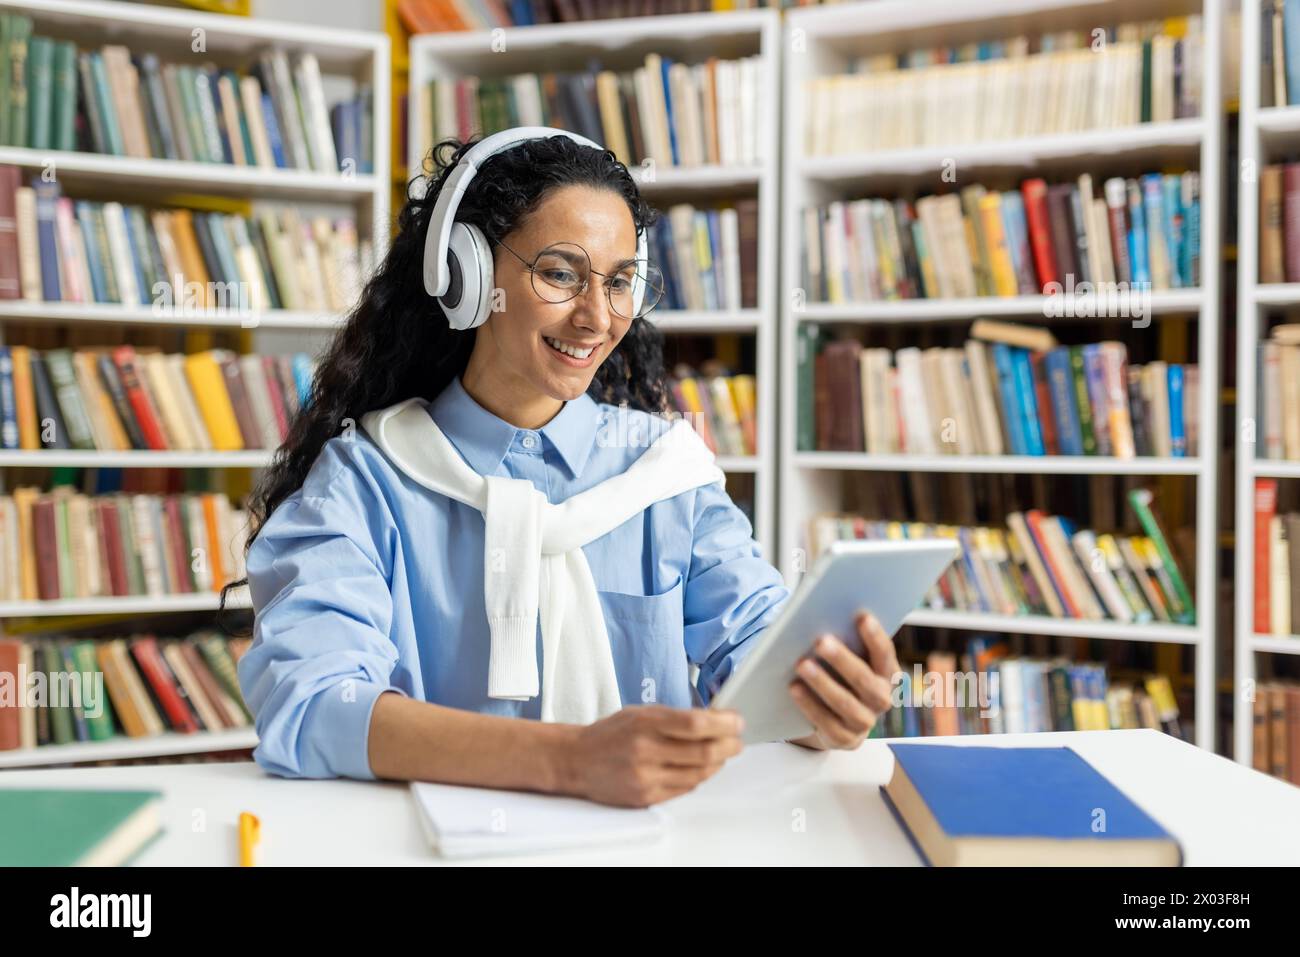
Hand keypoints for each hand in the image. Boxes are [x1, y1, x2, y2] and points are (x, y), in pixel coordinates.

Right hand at [563, 705, 744, 807]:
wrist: (577, 760)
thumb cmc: (611, 733)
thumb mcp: (641, 713)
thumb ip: (675, 717)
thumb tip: (715, 719)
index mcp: (645, 722)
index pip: (695, 724)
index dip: (724, 723)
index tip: (737, 721)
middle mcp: (645, 750)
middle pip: (703, 752)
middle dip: (729, 745)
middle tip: (737, 740)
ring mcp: (645, 777)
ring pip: (698, 774)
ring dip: (717, 763)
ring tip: (722, 753)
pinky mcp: (645, 797)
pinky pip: (684, 789)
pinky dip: (698, 777)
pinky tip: (701, 768)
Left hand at [786, 611, 899, 750]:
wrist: (830, 716)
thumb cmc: (836, 674)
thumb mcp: (845, 657)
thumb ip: (844, 639)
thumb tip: (823, 611)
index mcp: (888, 675)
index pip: (885, 655)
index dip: (876, 637)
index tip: (861, 615)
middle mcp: (881, 700)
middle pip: (866, 681)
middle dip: (843, 660)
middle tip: (821, 640)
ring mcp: (864, 723)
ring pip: (846, 703)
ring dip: (823, 682)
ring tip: (802, 664)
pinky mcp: (844, 739)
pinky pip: (827, 722)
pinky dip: (809, 704)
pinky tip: (793, 688)